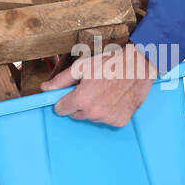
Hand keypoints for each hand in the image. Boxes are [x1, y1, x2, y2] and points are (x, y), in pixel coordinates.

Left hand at [40, 42, 156, 125]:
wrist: (139, 65)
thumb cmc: (111, 63)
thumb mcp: (82, 66)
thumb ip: (61, 80)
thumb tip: (45, 88)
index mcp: (81, 99)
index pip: (61, 109)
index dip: (64, 99)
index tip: (69, 94)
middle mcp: (94, 113)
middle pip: (76, 114)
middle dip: (80, 103)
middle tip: (91, 88)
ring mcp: (108, 119)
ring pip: (92, 117)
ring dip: (95, 107)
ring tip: (105, 91)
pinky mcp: (120, 121)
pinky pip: (107, 119)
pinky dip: (109, 111)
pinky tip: (115, 98)